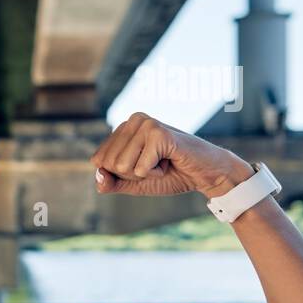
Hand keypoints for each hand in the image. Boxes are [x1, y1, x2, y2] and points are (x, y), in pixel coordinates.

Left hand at [90, 112, 254, 198]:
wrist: (205, 175)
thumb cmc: (171, 175)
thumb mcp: (134, 182)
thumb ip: (111, 182)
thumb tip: (98, 174)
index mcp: (123, 128)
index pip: (98, 160)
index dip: (120, 174)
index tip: (143, 166)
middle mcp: (132, 120)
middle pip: (109, 164)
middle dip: (132, 174)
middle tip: (155, 165)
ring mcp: (145, 124)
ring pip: (122, 166)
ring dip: (144, 173)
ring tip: (163, 162)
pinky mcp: (158, 133)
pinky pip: (140, 169)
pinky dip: (156, 174)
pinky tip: (170, 161)